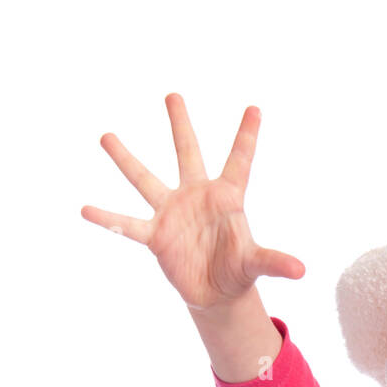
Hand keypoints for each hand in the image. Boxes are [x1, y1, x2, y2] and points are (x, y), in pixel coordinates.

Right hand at [81, 93, 304, 311]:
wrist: (216, 292)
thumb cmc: (238, 270)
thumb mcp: (256, 265)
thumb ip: (275, 262)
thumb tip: (301, 270)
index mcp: (227, 198)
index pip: (239, 161)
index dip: (247, 137)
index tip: (256, 107)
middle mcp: (197, 196)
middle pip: (188, 153)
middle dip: (180, 125)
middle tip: (173, 95)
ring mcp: (173, 213)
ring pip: (146, 180)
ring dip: (126, 160)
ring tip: (106, 136)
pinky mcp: (157, 237)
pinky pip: (129, 225)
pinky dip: (109, 220)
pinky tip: (86, 209)